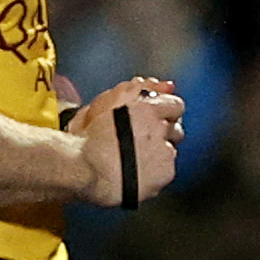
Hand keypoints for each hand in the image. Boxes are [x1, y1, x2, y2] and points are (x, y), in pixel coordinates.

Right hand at [69, 77, 186, 206]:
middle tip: (140, 142)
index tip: (155, 120)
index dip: (164, 113)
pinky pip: (166, 170)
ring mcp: (164, 150)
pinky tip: (136, 173)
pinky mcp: (166, 171)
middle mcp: (159, 127)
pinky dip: (154, 173)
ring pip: (171, 150)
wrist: (84, 170)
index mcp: (145, 106)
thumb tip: (164, 86)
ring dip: (158, 154)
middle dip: (162, 134)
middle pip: (175, 128)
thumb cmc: (85, 139)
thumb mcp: (103, 104)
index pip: (175, 104)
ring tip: (134, 160)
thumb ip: (135, 90)